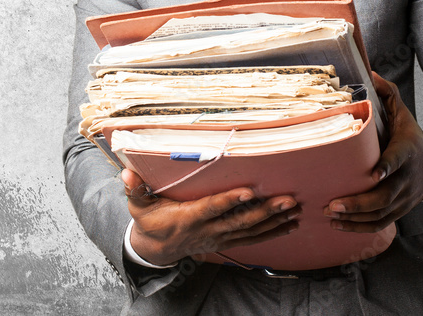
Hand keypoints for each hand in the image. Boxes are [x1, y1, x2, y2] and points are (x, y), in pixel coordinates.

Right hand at [122, 169, 299, 265]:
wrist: (156, 249)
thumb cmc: (149, 221)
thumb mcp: (138, 207)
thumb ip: (135, 190)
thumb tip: (127, 173)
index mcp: (188, 218)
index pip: (212, 208)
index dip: (230, 201)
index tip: (249, 191)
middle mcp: (208, 230)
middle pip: (240, 221)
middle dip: (266, 211)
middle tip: (287, 199)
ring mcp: (219, 237)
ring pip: (251, 231)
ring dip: (275, 221)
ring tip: (295, 209)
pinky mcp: (227, 241)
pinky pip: (253, 239)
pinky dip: (273, 232)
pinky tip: (291, 224)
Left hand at [324, 73, 422, 232]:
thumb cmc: (409, 137)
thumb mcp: (403, 113)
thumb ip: (387, 94)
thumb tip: (370, 71)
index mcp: (407, 151)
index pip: (399, 159)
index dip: (388, 167)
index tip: (373, 173)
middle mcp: (406, 178)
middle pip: (385, 196)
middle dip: (359, 203)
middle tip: (333, 204)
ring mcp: (403, 198)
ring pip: (380, 214)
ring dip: (355, 218)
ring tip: (330, 214)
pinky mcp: (398, 211)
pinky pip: (379, 224)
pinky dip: (359, 228)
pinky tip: (338, 225)